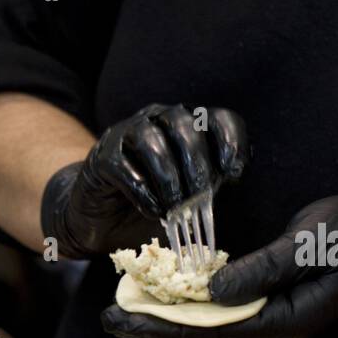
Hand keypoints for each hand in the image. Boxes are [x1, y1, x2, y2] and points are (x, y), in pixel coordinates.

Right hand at [41, 103, 247, 257]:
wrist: (103, 219)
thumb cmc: (153, 204)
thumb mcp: (191, 198)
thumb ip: (210, 187)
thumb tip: (231, 181)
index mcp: (190, 127)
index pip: (219, 118)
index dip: (231, 142)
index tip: (233, 174)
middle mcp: (160, 120)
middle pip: (185, 125)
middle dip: (197, 164)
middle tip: (199, 199)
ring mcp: (128, 133)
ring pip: (152, 139)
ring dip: (168, 178)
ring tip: (173, 209)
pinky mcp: (103, 155)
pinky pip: (123, 165)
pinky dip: (141, 190)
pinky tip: (151, 210)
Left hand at [101, 195, 337, 337]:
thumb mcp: (310, 243)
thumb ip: (261, 267)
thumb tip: (209, 289)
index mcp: (279, 322)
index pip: (205, 330)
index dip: (158, 325)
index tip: (119, 321)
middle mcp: (272, 331)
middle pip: (200, 334)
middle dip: (153, 326)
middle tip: (107, 319)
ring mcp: (274, 322)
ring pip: (209, 325)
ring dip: (168, 317)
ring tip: (126, 310)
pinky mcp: (275, 307)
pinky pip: (224, 312)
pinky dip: (192, 305)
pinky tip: (168, 297)